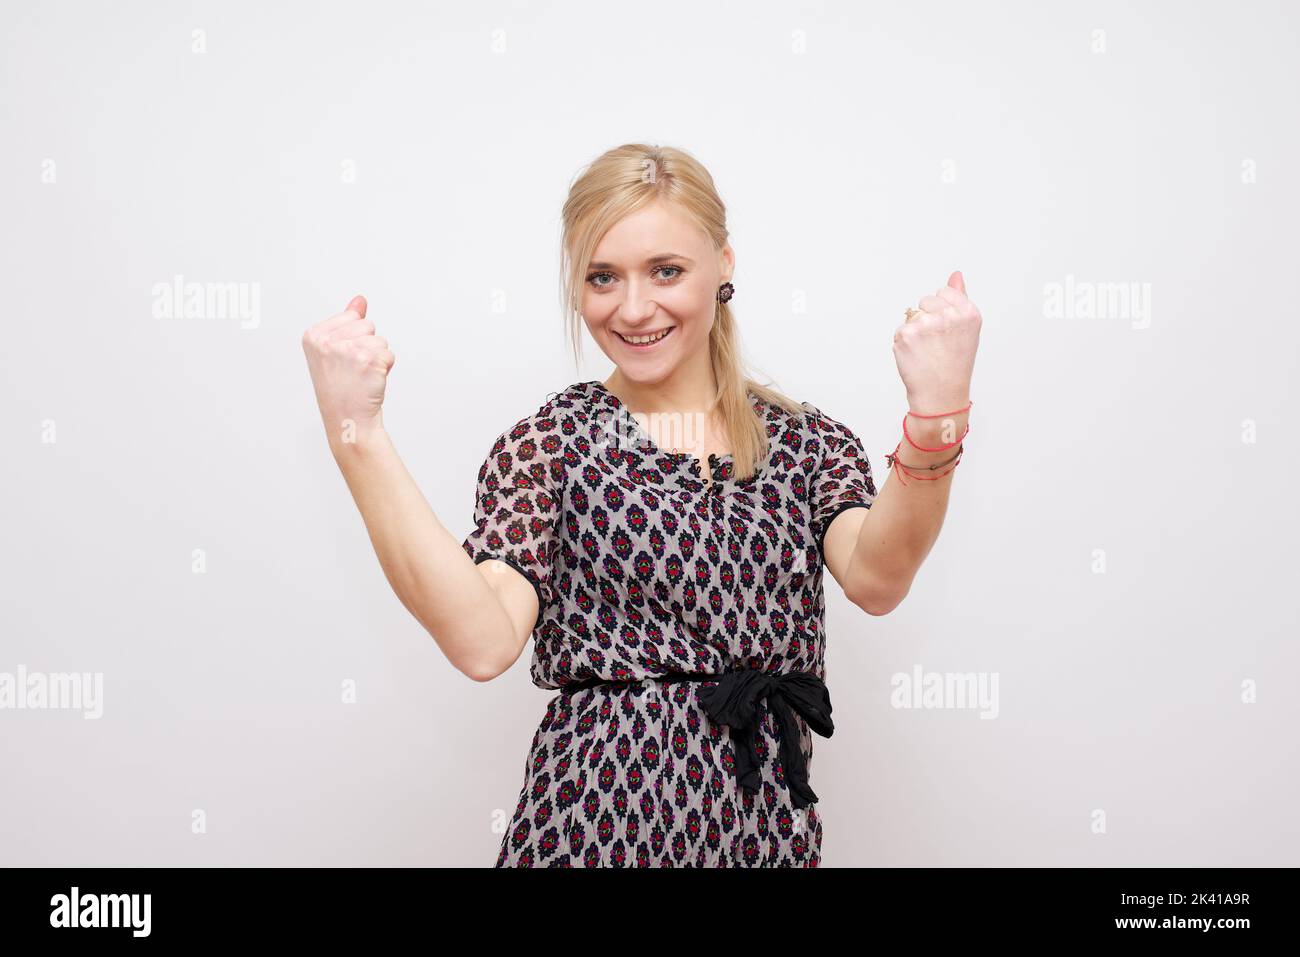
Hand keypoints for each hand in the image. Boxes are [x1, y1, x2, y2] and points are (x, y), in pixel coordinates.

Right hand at [301, 295, 394, 451]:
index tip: (342, 361)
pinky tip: (370, 381)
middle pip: (367, 325)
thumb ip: (347, 322)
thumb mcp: (335, 351)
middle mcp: (327, 341)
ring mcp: (347, 350)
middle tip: (353, 370)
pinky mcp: (368, 360)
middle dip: (367, 346)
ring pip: (380, 339)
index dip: (354, 339)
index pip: (351, 317)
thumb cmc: (341, 388)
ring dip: (377, 358)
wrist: (348, 420)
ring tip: (361, 376)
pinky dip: (385, 368)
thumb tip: (360, 300)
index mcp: (313, 335)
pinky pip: (389, 354)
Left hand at [892, 270, 980, 411]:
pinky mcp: (906, 334)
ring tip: (927, 351)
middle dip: (927, 318)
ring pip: (912, 315)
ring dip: (915, 331)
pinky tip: (916, 356)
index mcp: (968, 312)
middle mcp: (949, 316)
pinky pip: (900, 329)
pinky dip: (904, 342)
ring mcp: (926, 324)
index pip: (943, 292)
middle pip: (925, 300)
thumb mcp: (966, 329)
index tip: (947, 330)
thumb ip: (960, 298)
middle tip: (937, 343)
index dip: (941, 310)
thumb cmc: (955, 362)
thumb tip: (956, 274)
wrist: (941, 394)